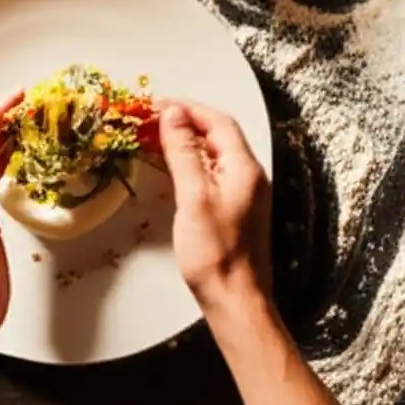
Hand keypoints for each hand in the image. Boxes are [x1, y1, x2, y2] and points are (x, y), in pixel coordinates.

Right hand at [157, 99, 271, 308]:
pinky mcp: (237, 210)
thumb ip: (184, 153)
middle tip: (154, 120)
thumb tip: (174, 116)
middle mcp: (250, 176)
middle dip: (187, 122)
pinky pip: (214, 173)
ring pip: (216, 155)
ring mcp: (245, 194)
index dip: (188, 108)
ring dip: (188, 142)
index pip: (218, 122)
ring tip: (158, 139)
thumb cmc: (215, 254)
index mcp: (244, 168)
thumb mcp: (193, 197)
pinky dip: (193, 163)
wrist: (236, 300)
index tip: (158, 105)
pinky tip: (175, 170)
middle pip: (219, 135)